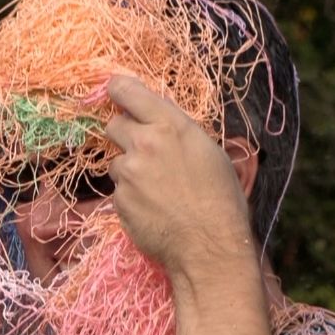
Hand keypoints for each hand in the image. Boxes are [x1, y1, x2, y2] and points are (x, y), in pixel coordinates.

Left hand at [105, 75, 253, 280]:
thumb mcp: (208, 152)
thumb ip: (177, 133)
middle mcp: (145, 144)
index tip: (113, 89)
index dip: (118, 89)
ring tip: (158, 191)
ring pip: (116, 162)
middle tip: (141, 149)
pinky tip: (154, 210)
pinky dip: (131, 198)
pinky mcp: (119, 200)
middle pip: (113, 125)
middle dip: (122, 134)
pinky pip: (118, 192)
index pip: (130, 92)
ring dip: (129, 171)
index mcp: (171, 126)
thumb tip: (157, 123)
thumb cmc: (221, 199)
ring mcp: (127, 173)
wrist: (208, 245)